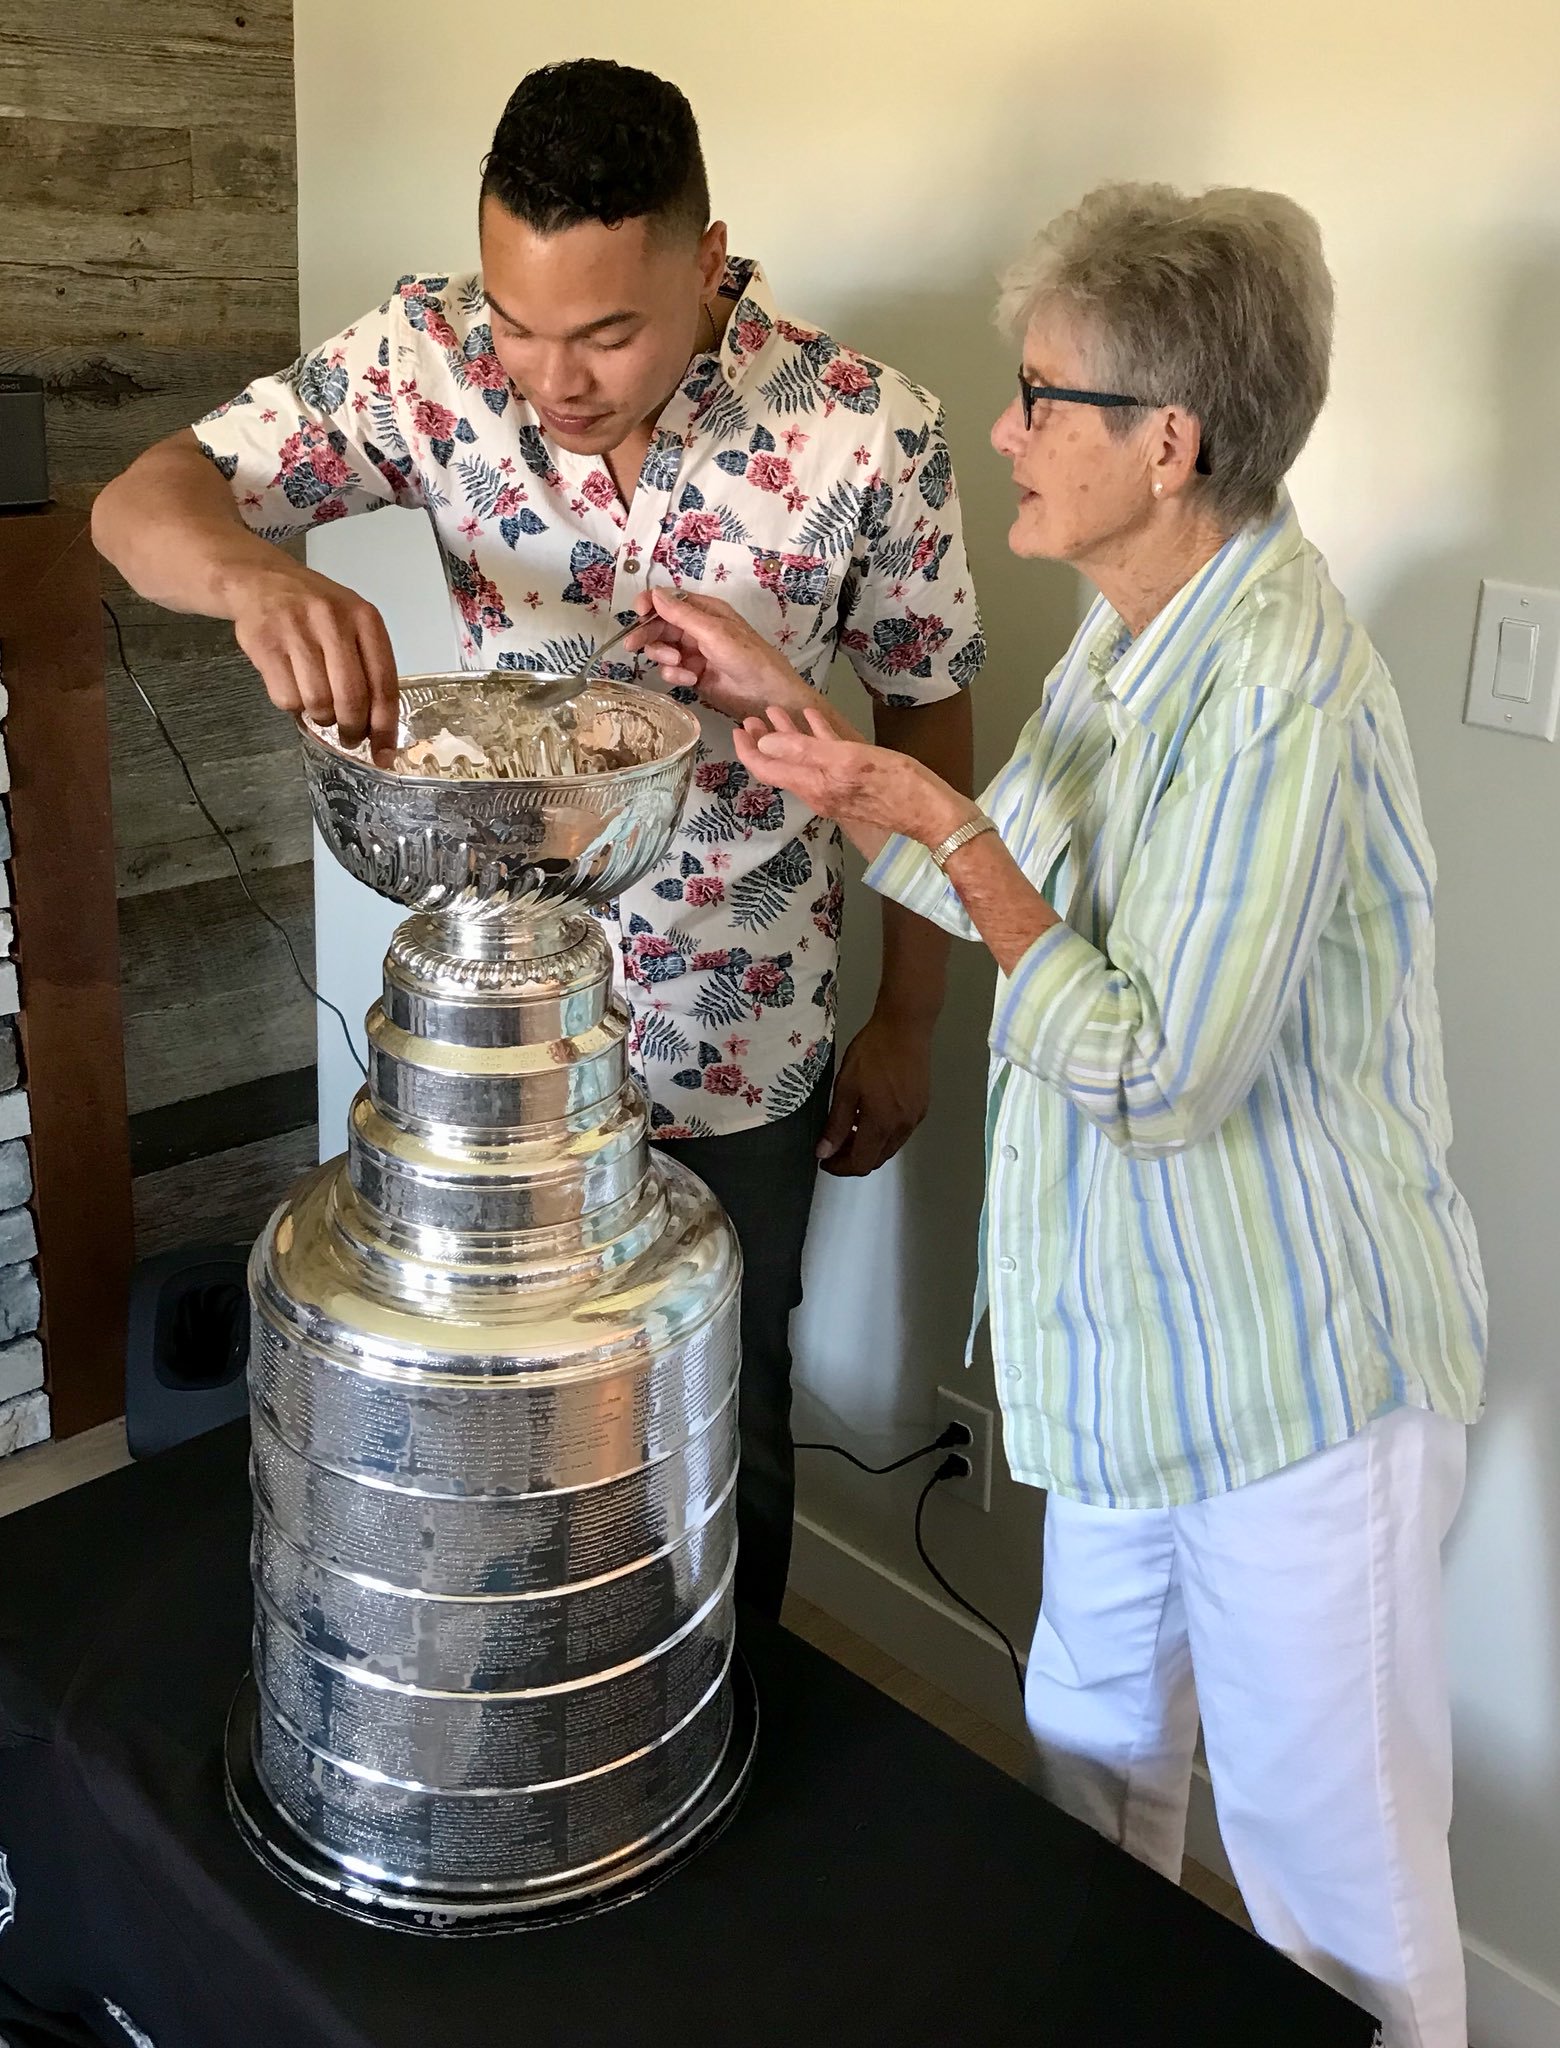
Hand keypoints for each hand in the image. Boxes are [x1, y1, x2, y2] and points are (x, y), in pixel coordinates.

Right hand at [226, 558, 398, 761]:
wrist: (260, 580)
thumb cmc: (314, 611)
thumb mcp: (352, 625)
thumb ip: (369, 668)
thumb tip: (379, 731)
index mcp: (365, 618)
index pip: (384, 683)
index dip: (385, 726)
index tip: (384, 754)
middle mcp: (332, 620)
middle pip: (351, 698)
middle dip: (352, 729)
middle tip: (349, 737)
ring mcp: (296, 629)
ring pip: (318, 702)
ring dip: (320, 718)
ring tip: (319, 708)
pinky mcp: (264, 642)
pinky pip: (286, 697)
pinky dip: (293, 707)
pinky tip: (294, 691)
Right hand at [624, 588, 817, 724]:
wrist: (765, 695)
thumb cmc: (746, 656)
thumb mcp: (713, 631)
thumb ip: (682, 614)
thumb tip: (655, 594)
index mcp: (704, 611)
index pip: (670, 601)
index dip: (651, 604)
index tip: (638, 613)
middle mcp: (696, 629)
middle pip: (660, 626)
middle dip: (648, 634)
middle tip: (632, 645)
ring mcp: (693, 653)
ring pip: (662, 649)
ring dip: (663, 656)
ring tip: (678, 663)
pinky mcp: (692, 675)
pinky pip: (671, 671)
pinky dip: (675, 675)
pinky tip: (691, 679)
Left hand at [732, 706, 970, 844]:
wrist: (932, 813)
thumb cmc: (896, 784)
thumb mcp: (847, 759)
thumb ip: (805, 750)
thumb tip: (766, 742)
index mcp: (813, 785)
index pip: (767, 769)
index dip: (749, 750)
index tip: (738, 730)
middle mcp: (818, 792)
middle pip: (781, 766)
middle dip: (764, 741)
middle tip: (753, 717)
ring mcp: (835, 791)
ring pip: (802, 762)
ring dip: (788, 737)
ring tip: (777, 713)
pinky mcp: (852, 788)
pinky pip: (825, 762)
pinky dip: (816, 741)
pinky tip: (816, 722)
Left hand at [818, 1010, 934, 1176]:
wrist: (905, 1028)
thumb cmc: (872, 1053)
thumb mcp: (845, 1087)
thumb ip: (836, 1124)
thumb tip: (824, 1153)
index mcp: (881, 1124)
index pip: (860, 1163)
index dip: (840, 1168)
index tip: (824, 1160)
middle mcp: (902, 1127)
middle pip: (877, 1159)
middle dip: (853, 1158)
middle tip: (833, 1145)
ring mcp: (915, 1118)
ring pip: (889, 1147)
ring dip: (868, 1147)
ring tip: (849, 1129)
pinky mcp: (922, 1107)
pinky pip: (900, 1133)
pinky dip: (882, 1134)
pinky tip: (869, 1117)